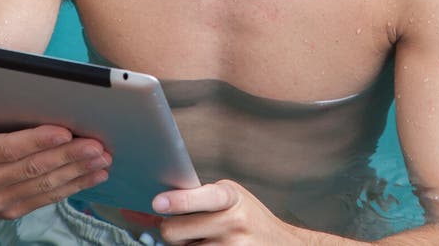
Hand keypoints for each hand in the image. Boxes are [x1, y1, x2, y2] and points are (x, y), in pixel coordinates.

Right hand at [0, 72, 111, 221]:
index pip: (8, 148)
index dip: (37, 141)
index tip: (65, 130)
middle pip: (32, 169)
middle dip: (68, 156)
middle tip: (96, 143)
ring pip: (44, 186)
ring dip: (77, 172)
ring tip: (102, 157)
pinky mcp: (11, 211)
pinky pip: (46, 199)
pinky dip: (73, 186)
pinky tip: (95, 175)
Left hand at [152, 180, 308, 244]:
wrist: (280, 243)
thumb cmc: (247, 217)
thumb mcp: (231, 198)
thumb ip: (201, 198)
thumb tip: (158, 206)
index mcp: (231, 198)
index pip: (203, 197)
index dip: (180, 200)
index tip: (157, 203)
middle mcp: (232, 223)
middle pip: (177, 231)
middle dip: (169, 229)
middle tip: (173, 226)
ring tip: (201, 238)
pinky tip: (205, 245)